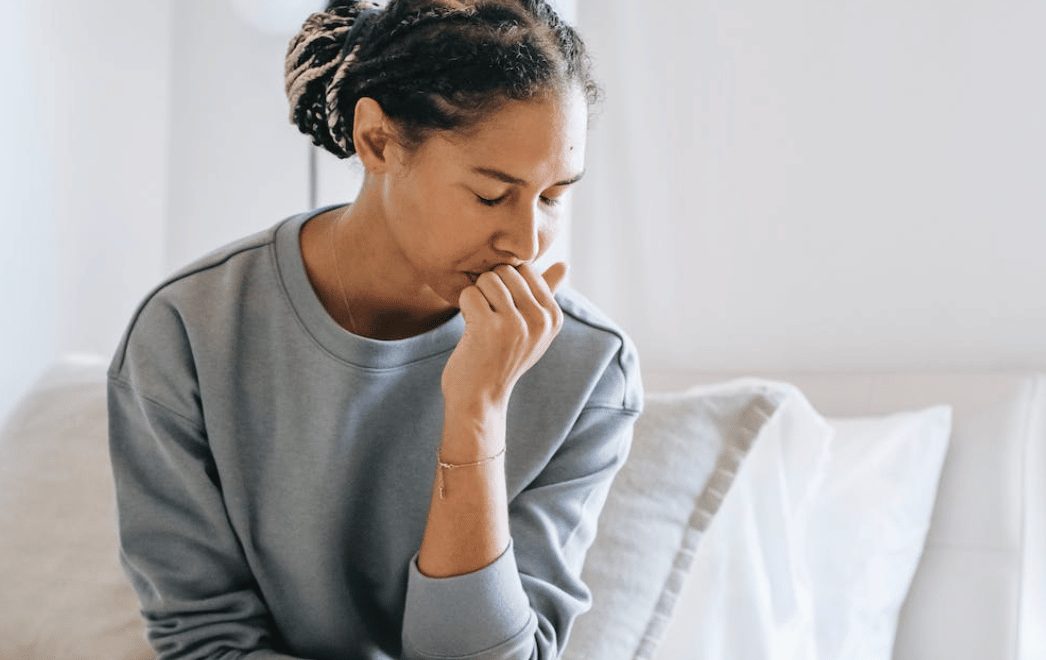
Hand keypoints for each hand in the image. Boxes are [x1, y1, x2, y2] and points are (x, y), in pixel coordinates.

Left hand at [442, 262, 568, 410]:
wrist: (480, 399)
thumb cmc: (502, 359)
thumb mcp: (533, 329)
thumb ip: (547, 294)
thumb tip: (565, 264)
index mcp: (553, 317)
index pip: (527, 269)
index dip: (507, 283)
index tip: (503, 310)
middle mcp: (539, 320)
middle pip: (506, 271)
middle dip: (490, 288)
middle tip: (489, 317)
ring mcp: (515, 324)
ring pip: (487, 279)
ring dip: (476, 297)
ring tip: (481, 322)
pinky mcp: (489, 328)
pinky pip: (469, 293)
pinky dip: (464, 308)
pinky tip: (470, 328)